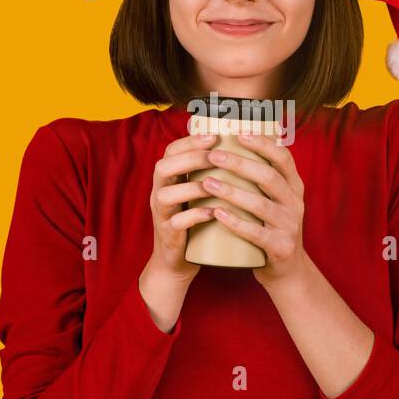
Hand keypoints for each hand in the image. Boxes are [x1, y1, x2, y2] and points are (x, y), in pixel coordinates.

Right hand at [144, 131, 219, 285]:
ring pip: (165, 194)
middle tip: (215, 156)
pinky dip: (194, 215)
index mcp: (168, 180)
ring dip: (192, 187)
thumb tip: (238, 149)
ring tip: (216, 185)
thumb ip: (209, 174)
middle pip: (163, 167)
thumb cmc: (195, 222)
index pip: (171, 151)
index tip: (214, 136)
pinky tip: (213, 213)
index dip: (190, 141)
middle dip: (190, 159)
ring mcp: (161, 215)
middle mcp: (159, 193)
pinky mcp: (167, 235)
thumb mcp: (198, 194)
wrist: (180, 261)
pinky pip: (176, 222)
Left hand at [200, 132, 307, 289]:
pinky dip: (236, 222)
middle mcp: (295, 203)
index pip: (283, 157)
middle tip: (213, 156)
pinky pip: (256, 233)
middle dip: (239, 164)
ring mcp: (290, 226)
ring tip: (207, 183)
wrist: (286, 270)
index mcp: (294, 186)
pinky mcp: (280, 247)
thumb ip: (260, 177)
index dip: (263, 143)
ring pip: (260, 204)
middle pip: (268, 177)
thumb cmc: (270, 227)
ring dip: (231, 191)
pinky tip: (217, 213)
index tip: (239, 133)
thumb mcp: (275, 200)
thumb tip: (231, 143)